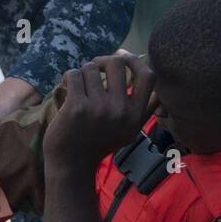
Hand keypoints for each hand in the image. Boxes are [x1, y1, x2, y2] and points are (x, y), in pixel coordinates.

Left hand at [43, 55, 154, 174]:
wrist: (71, 165)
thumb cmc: (97, 144)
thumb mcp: (129, 131)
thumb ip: (143, 109)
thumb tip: (153, 83)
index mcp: (135, 115)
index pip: (147, 76)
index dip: (135, 60)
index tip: (122, 57)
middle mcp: (120, 111)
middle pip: (117, 63)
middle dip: (102, 61)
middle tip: (93, 68)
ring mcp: (98, 108)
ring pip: (90, 68)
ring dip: (81, 73)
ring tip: (78, 88)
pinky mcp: (76, 107)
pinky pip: (73, 75)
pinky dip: (68, 78)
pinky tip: (67, 90)